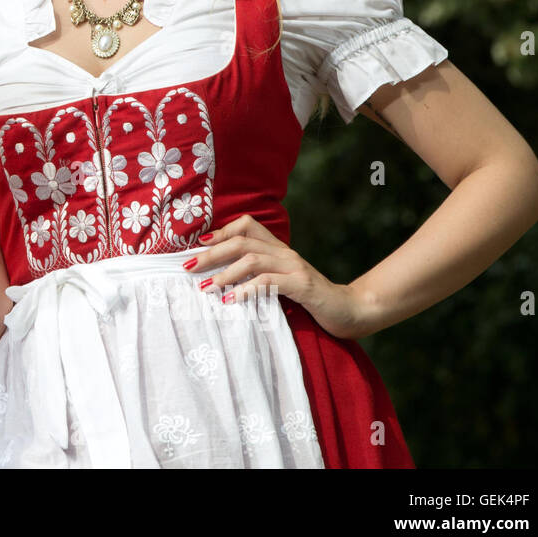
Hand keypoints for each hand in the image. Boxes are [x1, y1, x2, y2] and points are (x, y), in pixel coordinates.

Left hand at [187, 214, 369, 340]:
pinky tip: (231, 300)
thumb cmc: (310, 300)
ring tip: (205, 287)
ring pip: (252, 260)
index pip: (246, 226)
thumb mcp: (281, 282)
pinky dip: (247, 289)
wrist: (350, 310)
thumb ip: (258, 275)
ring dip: (224, 273)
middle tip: (187, 267)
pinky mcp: (302, 285)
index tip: (197, 245)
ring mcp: (294, 267)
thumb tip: (220, 278)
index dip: (220, 232)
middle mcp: (284, 253)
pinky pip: (269, 282)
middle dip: (211, 254)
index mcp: (278, 249)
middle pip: (241, 242)